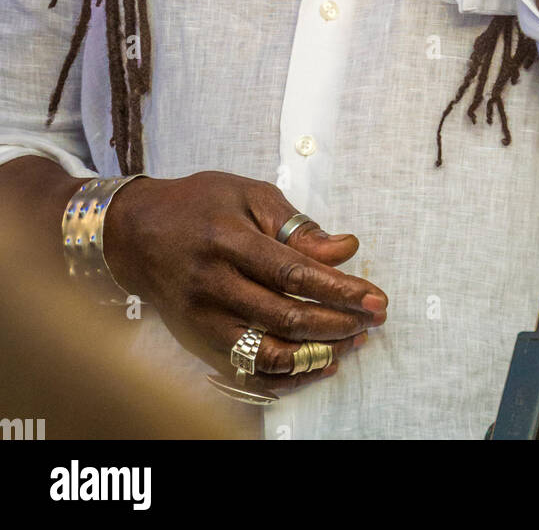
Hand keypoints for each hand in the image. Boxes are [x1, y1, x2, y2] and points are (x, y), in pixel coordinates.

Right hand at [103, 171, 386, 396]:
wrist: (136, 233)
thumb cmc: (199, 205)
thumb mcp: (249, 195)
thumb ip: (298, 225)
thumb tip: (345, 249)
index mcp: (228, 240)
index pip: (292, 272)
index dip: (338, 288)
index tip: (374, 296)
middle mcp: (213, 283)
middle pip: (285, 315)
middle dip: (338, 322)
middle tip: (374, 319)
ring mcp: (204, 318)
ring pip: (269, 350)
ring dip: (319, 350)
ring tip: (353, 341)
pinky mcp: (199, 339)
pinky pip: (250, 367)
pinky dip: (289, 372)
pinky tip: (320, 361)